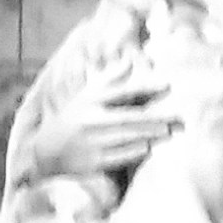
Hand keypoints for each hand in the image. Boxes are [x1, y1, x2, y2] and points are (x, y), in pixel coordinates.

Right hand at [26, 63, 172, 180]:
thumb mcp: (84, 96)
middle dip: (154, 117)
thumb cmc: (71, 120)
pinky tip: (148, 148)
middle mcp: (90, 120)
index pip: (121, 92)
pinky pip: (117, 156)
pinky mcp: (92, 162)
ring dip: (149, 134)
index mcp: (90, 101)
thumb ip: (109, 80)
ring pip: (125, 137)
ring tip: (170, 132)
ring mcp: (91, 142)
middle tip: (178, 117)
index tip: (168, 84)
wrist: (43, 153)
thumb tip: (129, 60)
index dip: (145, 87)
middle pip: (128, 117)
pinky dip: (132, 152)